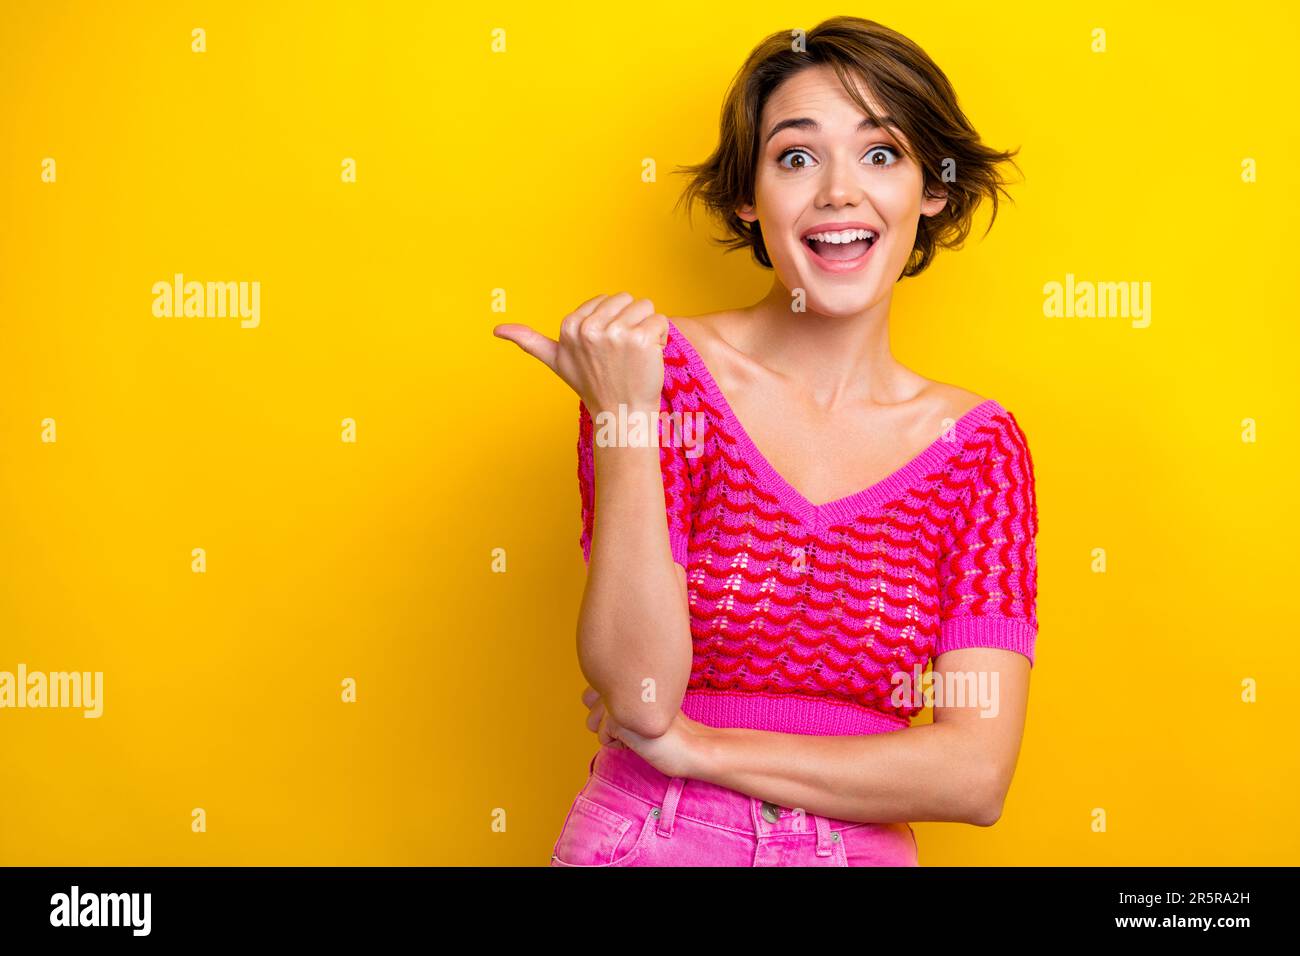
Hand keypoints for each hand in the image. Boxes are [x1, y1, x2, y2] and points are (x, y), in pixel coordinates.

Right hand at [492, 292, 668, 414]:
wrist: (621, 414)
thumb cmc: (592, 385)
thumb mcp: (557, 361)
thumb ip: (530, 341)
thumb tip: (497, 330)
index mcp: (569, 325)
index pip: (606, 300)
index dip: (612, 323)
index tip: (605, 351)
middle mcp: (589, 328)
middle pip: (627, 299)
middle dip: (631, 323)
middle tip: (622, 355)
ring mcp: (615, 333)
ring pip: (646, 307)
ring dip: (647, 330)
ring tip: (635, 356)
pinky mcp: (640, 338)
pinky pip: (660, 320)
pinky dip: (660, 339)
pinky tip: (648, 358)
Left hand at [582, 687, 712, 779]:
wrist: (689, 744)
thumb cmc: (665, 724)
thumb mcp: (640, 699)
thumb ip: (617, 689)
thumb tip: (588, 695)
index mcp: (630, 669)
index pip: (593, 686)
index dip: (610, 705)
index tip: (637, 708)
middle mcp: (622, 678)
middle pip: (587, 700)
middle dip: (606, 716)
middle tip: (637, 720)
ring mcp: (620, 697)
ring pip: (592, 720)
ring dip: (612, 731)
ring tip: (639, 728)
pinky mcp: (618, 718)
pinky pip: (602, 737)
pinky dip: (618, 744)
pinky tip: (641, 738)